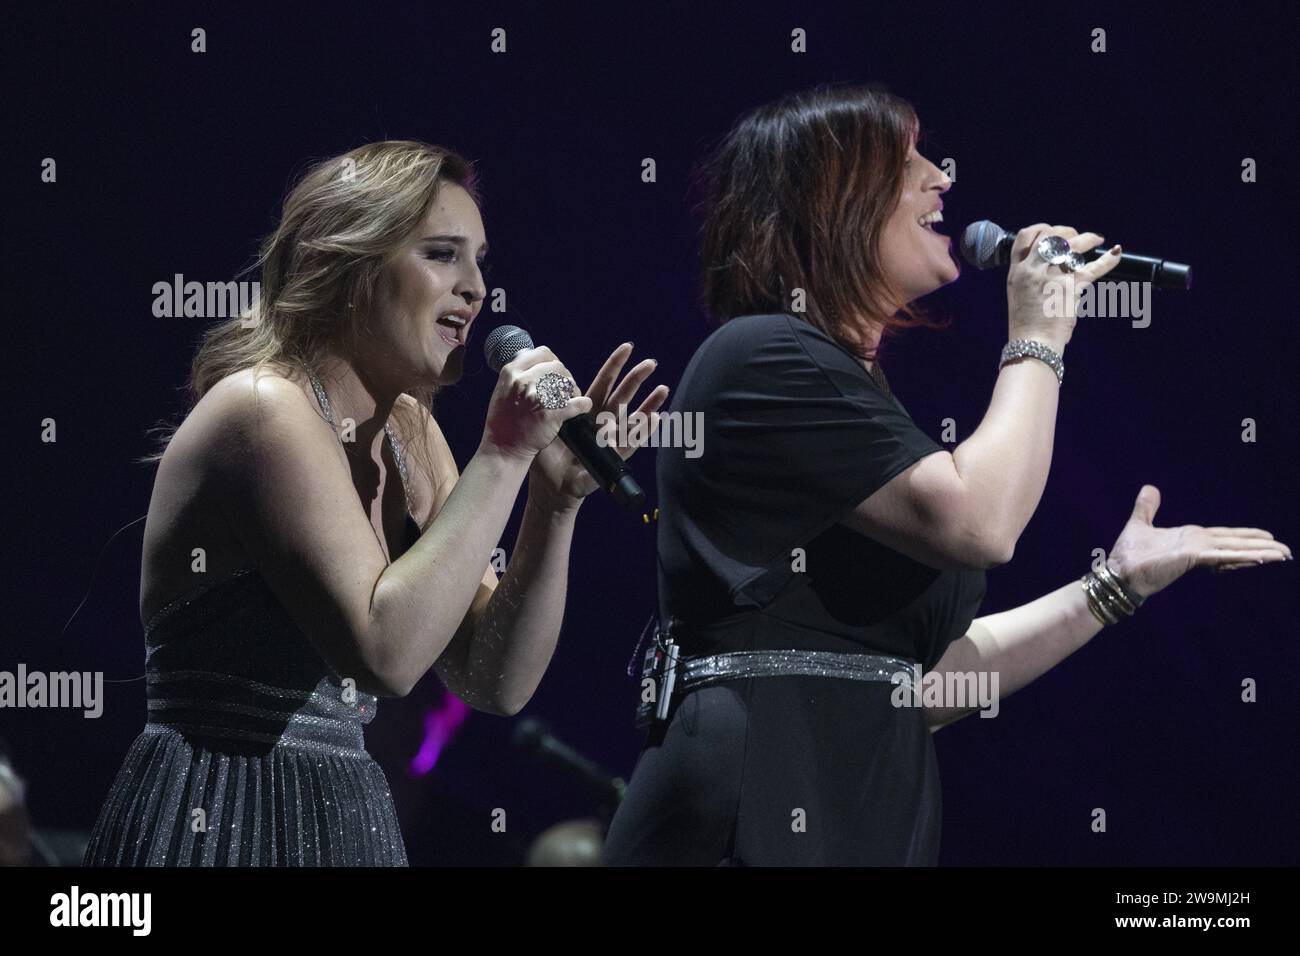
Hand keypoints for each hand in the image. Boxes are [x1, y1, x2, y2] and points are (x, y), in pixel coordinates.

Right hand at [479, 346, 593, 460]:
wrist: (503, 448)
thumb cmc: (503, 421)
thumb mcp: (503, 389)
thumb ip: (519, 374)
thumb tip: (539, 364)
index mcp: (512, 372)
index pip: (542, 353)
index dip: (553, 361)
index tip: (555, 373)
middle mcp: (524, 381)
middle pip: (558, 367)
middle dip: (565, 377)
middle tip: (565, 390)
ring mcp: (538, 397)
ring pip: (568, 382)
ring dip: (573, 390)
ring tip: (570, 400)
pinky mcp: (551, 414)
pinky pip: (577, 402)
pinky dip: (583, 405)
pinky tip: (582, 407)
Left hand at [528, 342, 669, 509]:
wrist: (551, 486)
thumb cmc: (547, 457)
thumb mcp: (548, 427)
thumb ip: (556, 409)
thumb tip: (556, 384)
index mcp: (586, 410)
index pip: (604, 382)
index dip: (615, 365)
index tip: (627, 347)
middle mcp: (602, 421)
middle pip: (623, 395)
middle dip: (637, 378)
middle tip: (651, 362)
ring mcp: (610, 439)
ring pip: (633, 417)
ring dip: (649, 404)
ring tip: (663, 388)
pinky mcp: (613, 457)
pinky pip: (630, 443)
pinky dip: (643, 431)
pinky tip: (655, 418)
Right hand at [1006, 223, 1122, 348]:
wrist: (1032, 344)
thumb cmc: (1027, 324)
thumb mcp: (1018, 294)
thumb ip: (1030, 276)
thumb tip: (1051, 262)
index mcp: (1017, 271)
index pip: (1026, 237)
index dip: (1042, 228)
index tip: (1054, 231)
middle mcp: (1032, 270)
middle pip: (1050, 235)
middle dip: (1066, 231)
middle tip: (1077, 237)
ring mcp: (1051, 278)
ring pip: (1072, 245)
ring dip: (1087, 239)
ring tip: (1097, 240)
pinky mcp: (1070, 288)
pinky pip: (1094, 268)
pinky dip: (1108, 260)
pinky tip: (1116, 253)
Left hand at [1106, 485, 1291, 600]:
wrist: (1117, 572)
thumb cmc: (1128, 554)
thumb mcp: (1140, 523)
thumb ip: (1147, 507)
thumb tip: (1150, 488)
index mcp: (1191, 538)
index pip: (1224, 536)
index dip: (1245, 536)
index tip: (1267, 537)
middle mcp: (1197, 546)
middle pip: (1235, 544)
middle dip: (1261, 546)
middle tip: (1286, 550)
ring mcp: (1196, 553)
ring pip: (1234, 550)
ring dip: (1259, 552)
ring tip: (1283, 554)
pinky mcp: (1191, 558)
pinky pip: (1221, 556)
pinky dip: (1240, 556)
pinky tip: (1259, 557)